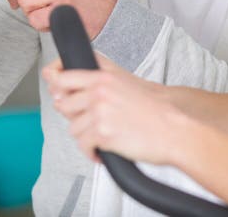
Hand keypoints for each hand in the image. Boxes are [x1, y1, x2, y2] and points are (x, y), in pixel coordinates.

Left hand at [43, 55, 189, 164]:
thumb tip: (67, 82)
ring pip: (72, 127)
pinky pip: (83, 145)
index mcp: (102, 76)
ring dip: (85, 136)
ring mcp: (99, 111)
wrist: (173, 127)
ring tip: (101, 137)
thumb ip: (99, 76)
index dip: (53, 82)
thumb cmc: (154, 107)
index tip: (55, 89)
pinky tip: (102, 151)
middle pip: (63, 103)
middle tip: (89, 121)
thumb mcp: (125, 79)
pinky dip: (91, 152)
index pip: (62, 74)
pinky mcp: (102, 132)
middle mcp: (98, 91)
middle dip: (74, 115)